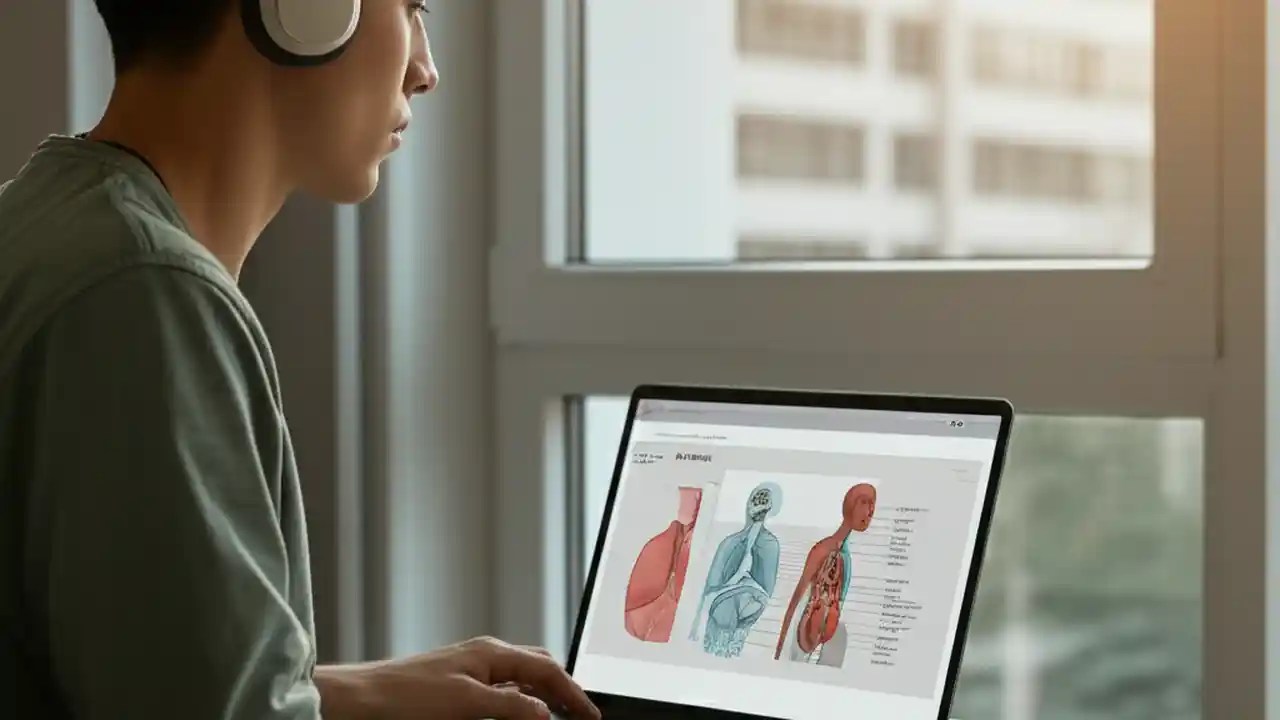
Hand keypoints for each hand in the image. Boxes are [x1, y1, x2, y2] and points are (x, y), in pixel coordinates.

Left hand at [318, 636, 599, 719]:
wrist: (360, 701)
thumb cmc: (404, 695)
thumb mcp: (465, 703)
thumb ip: (509, 704)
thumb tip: (544, 711)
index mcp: (491, 653)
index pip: (548, 670)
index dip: (573, 694)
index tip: (590, 716)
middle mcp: (484, 657)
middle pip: (538, 669)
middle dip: (562, 690)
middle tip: (580, 715)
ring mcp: (470, 671)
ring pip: (520, 681)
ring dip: (541, 698)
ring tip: (557, 717)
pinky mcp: (456, 689)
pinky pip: (501, 692)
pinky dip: (519, 704)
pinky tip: (519, 716)